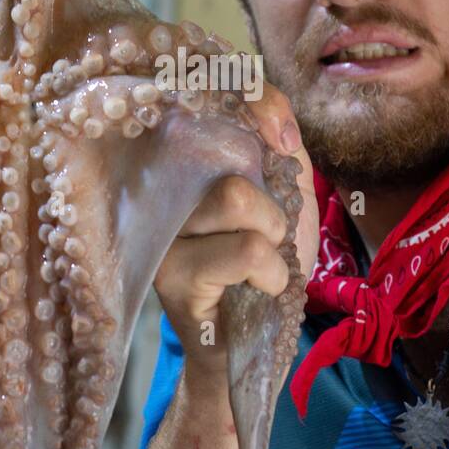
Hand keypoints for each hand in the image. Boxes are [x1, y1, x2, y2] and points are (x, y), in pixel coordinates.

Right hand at [153, 85, 318, 385]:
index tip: (283, 137)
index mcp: (185, 164)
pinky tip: (259, 288)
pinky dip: (273, 273)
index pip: (214, 101)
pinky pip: (247, 251)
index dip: (259, 102)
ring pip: (237, 201)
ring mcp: (160, 232)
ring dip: (272, 241)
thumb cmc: (266, 268)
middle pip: (231, 165)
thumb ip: (285, 146)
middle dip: (272, 210)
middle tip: (266, 239)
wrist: (249, 348)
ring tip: (260, 266)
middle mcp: (160, 190)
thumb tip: (278, 125)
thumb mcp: (288, 197)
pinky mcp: (170, 274)